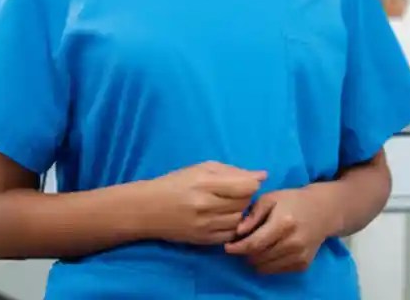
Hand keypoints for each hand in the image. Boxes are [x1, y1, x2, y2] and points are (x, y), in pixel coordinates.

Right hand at [144, 161, 266, 245]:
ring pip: (239, 219)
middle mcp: (206, 205)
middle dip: (244, 196)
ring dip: (238, 212)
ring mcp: (205, 225)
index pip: (246, 186)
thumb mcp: (201, 169)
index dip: (251, 183)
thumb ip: (233, 171)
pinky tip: (220, 218)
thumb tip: (262, 176)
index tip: (245, 182)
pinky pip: (231, 234)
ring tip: (225, 206)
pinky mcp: (204, 240)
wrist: (148, 209)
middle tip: (233, 193)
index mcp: (204, 182)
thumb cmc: (175, 183)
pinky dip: (231, 226)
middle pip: (244, 203)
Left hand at [224, 187, 332, 273]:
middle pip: (258, 257)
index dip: (238, 248)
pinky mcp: (303, 265)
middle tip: (242, 244)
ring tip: (255, 247)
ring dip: (255, 260)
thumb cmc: (292, 201)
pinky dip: (268, 264)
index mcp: (283, 223)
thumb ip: (253, 214)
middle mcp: (293, 243)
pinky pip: (276, 271)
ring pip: (265, 267)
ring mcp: (299, 256)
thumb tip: (238, 231)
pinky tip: (269, 251)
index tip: (227, 247)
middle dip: (245, 253)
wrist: (322, 211)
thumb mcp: (270, 198)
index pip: (254, 243)